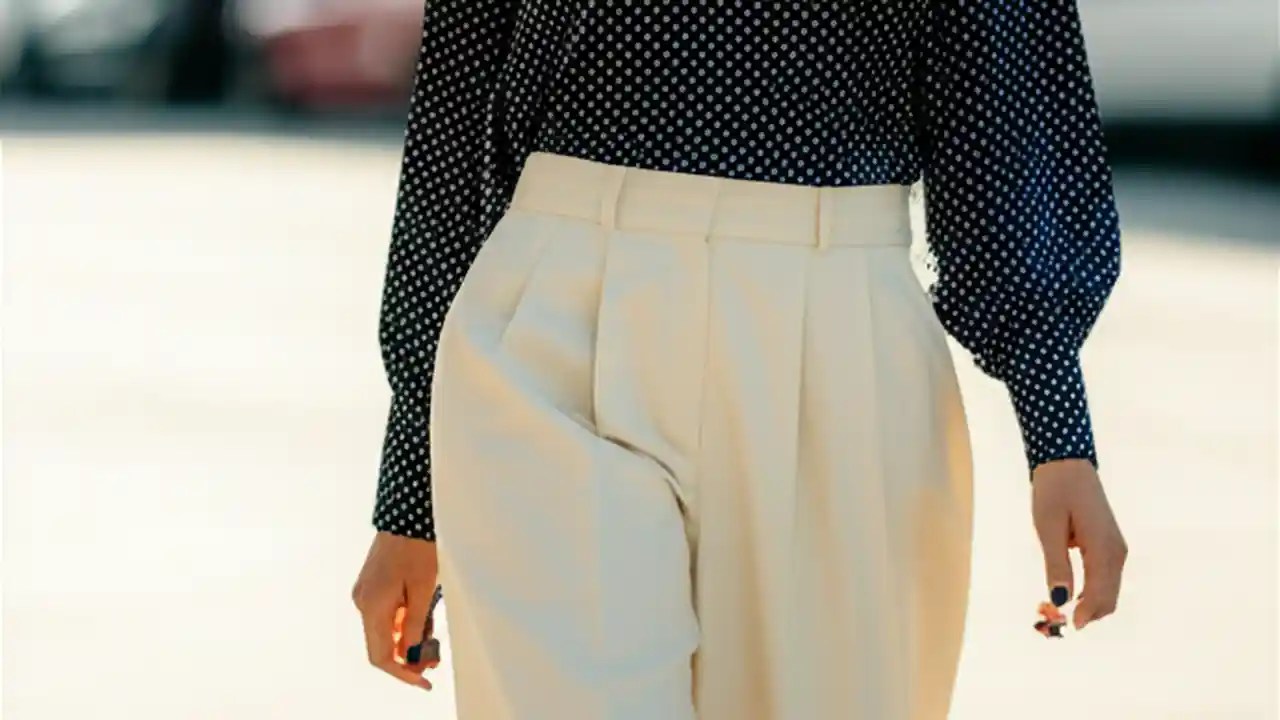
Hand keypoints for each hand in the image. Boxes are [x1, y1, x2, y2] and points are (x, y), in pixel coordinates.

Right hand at [352, 531, 439, 689]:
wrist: (407, 513)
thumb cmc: (417, 546)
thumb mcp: (424, 588)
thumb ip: (415, 624)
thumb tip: (409, 654)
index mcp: (373, 606)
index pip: (380, 656)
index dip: (401, 673)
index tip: (424, 680)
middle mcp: (363, 602)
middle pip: (382, 644)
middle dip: (408, 656)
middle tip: (435, 657)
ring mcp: (366, 593)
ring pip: (385, 629)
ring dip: (408, 638)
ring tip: (434, 637)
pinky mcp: (372, 585)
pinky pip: (386, 613)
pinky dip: (404, 621)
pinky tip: (424, 616)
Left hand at [1032, 458, 1127, 630]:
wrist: (1067, 464)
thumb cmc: (1054, 492)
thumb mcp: (1048, 528)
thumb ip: (1056, 565)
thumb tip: (1059, 599)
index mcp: (1103, 548)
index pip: (1099, 593)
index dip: (1084, 613)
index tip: (1066, 625)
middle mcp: (1116, 552)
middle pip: (1109, 597)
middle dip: (1088, 613)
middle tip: (1057, 620)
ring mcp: (1116, 549)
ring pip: (1109, 590)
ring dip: (1090, 605)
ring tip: (1059, 609)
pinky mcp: (1110, 546)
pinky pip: (1106, 578)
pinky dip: (1092, 592)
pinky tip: (1071, 594)